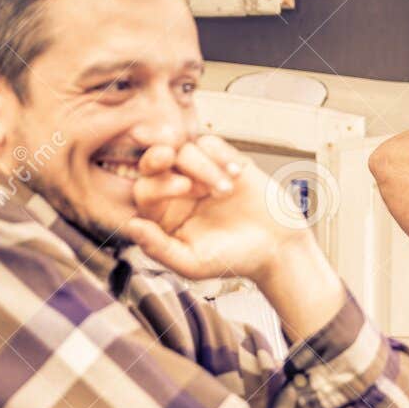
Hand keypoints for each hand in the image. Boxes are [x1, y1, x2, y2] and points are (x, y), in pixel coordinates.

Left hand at [124, 132, 308, 283]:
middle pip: (154, 161)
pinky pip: (212, 144)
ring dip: (204, 167)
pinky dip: (221, 155)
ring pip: (186, 150)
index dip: (157, 183)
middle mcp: (178, 191)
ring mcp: (201, 174)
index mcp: (163, 215)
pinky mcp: (225, 162)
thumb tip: (130, 227)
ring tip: (226, 190)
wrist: (278, 248)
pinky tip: (236, 174)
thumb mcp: (193, 263)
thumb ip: (159, 248)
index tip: (184, 187)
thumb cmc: (235, 260)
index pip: (144, 189)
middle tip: (169, 155)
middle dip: (157, 155)